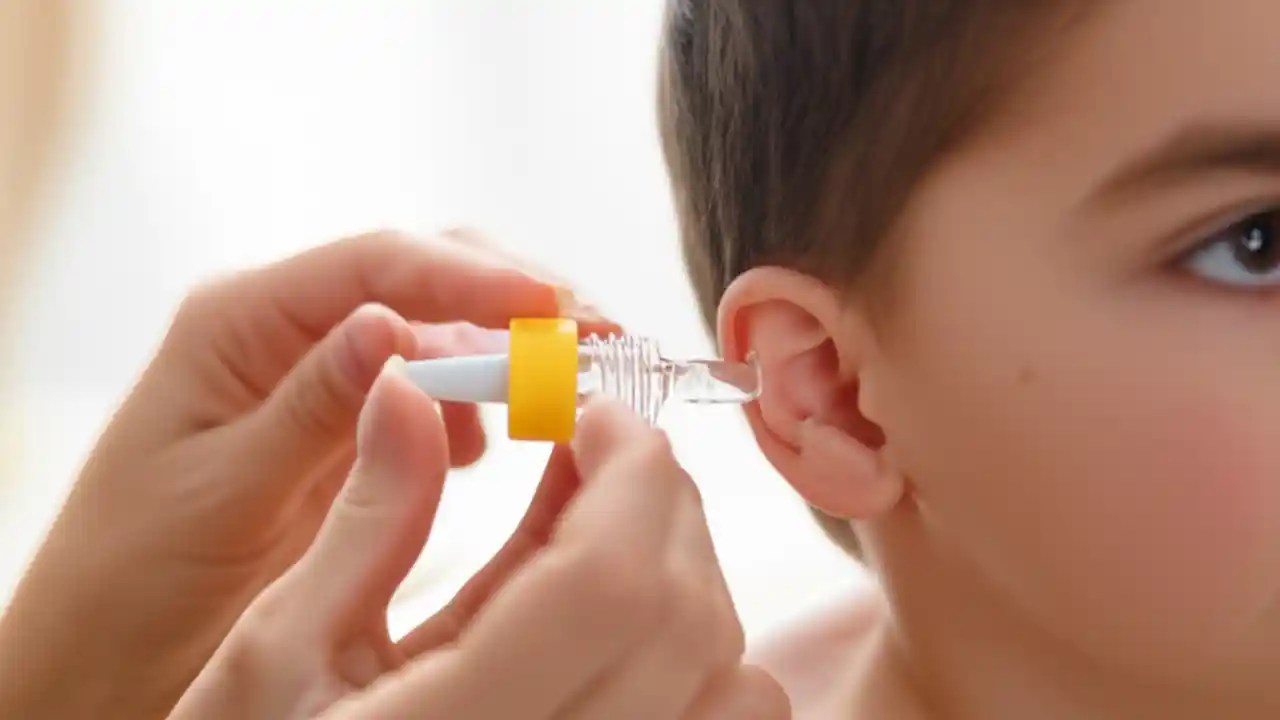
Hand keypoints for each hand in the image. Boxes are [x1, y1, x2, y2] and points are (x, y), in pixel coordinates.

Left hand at [0, 230, 609, 718]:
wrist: (100, 652)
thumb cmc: (132, 580)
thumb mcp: (222, 496)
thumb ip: (307, 409)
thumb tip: (393, 324)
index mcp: (239, 323)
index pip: (378, 266)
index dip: (476, 278)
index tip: (557, 307)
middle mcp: (286, 331)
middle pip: (424, 275)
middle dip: (515, 299)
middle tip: (596, 340)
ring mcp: (320, 374)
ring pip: (440, 326)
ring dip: (506, 350)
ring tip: (556, 397)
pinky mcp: (347, 423)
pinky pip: (432, 387)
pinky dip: (479, 402)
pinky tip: (487, 446)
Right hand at [169, 372, 789, 719]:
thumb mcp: (277, 652)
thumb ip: (366, 519)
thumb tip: (410, 385)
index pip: (610, 586)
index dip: (626, 471)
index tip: (589, 411)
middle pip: (688, 613)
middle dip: (657, 495)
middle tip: (594, 446)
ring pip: (734, 673)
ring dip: (686, 566)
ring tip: (602, 524)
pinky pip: (730, 719)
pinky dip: (706, 648)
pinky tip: (620, 613)